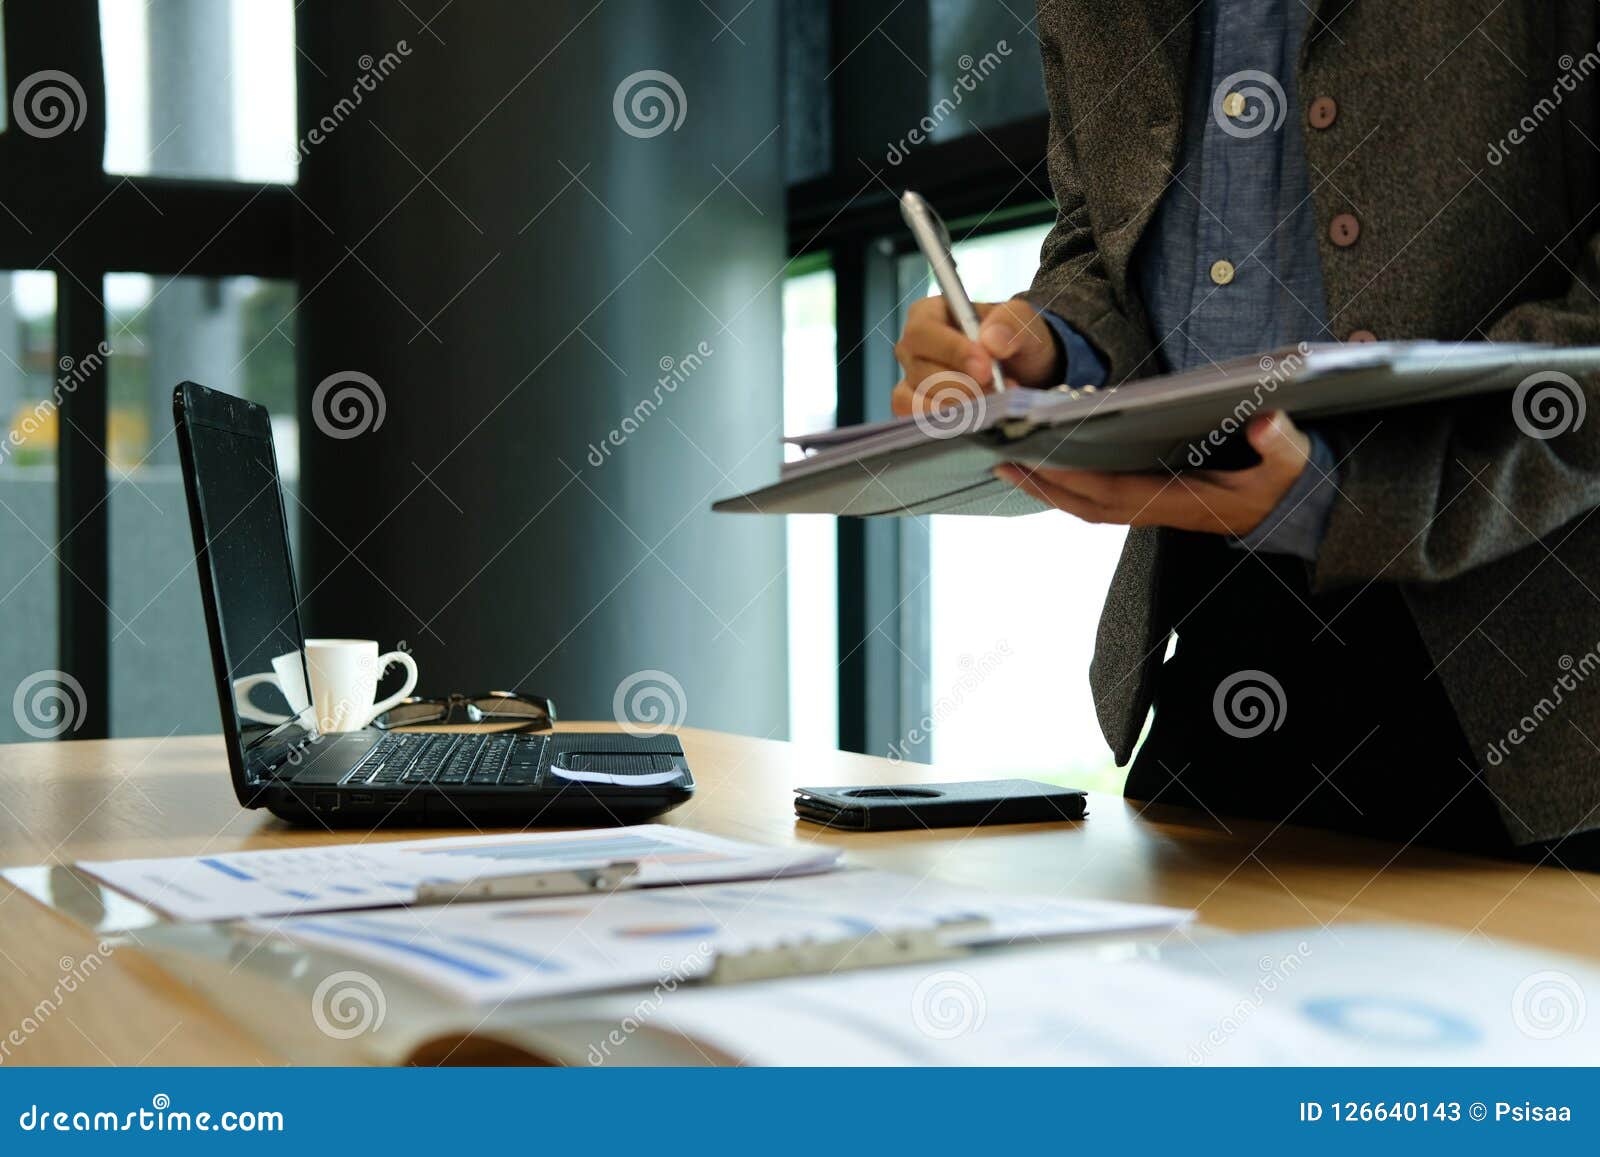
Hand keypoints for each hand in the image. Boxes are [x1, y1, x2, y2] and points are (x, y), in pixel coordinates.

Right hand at [891, 295, 1058, 416]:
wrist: (1021, 369)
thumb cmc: (1012, 338)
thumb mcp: (1021, 320)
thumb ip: (1011, 323)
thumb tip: (992, 342)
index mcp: (928, 314)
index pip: (923, 332)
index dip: (952, 352)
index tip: (985, 369)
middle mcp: (912, 348)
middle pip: (919, 371)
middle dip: (961, 387)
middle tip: (998, 391)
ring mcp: (911, 380)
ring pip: (915, 400)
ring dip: (956, 408)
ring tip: (992, 405)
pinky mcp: (916, 409)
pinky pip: (917, 421)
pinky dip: (947, 425)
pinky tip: (975, 420)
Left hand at [994, 411, 1313, 535]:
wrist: (1289, 511)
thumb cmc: (1284, 486)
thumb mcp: (1294, 466)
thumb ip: (1283, 447)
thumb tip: (1265, 422)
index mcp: (1180, 503)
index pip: (1114, 493)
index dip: (1073, 480)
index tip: (1037, 460)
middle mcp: (1156, 509)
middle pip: (1086, 502)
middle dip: (1044, 484)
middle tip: (1000, 460)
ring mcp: (1149, 507)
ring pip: (1087, 502)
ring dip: (1048, 486)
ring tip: (1008, 463)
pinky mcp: (1149, 498)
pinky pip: (1098, 495)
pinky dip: (1068, 484)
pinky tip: (1046, 464)